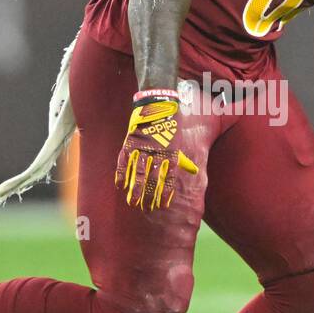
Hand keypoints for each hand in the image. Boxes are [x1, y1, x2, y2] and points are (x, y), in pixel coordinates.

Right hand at [115, 95, 197, 210]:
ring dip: (135, 189)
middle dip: (149, 195)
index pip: (168, 177)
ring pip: (138, 172)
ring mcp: (142, 147)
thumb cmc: (171, 124)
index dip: (165, 192)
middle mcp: (157, 151)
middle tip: (146, 209)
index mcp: (170, 151)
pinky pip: (124, 160)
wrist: (157, 103)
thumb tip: (193, 171)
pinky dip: (122, 173)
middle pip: (153, 178)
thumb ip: (184, 157)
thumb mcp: (180, 140)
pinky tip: (120, 186)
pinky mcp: (130, 141)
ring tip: (133, 202)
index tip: (162, 205)